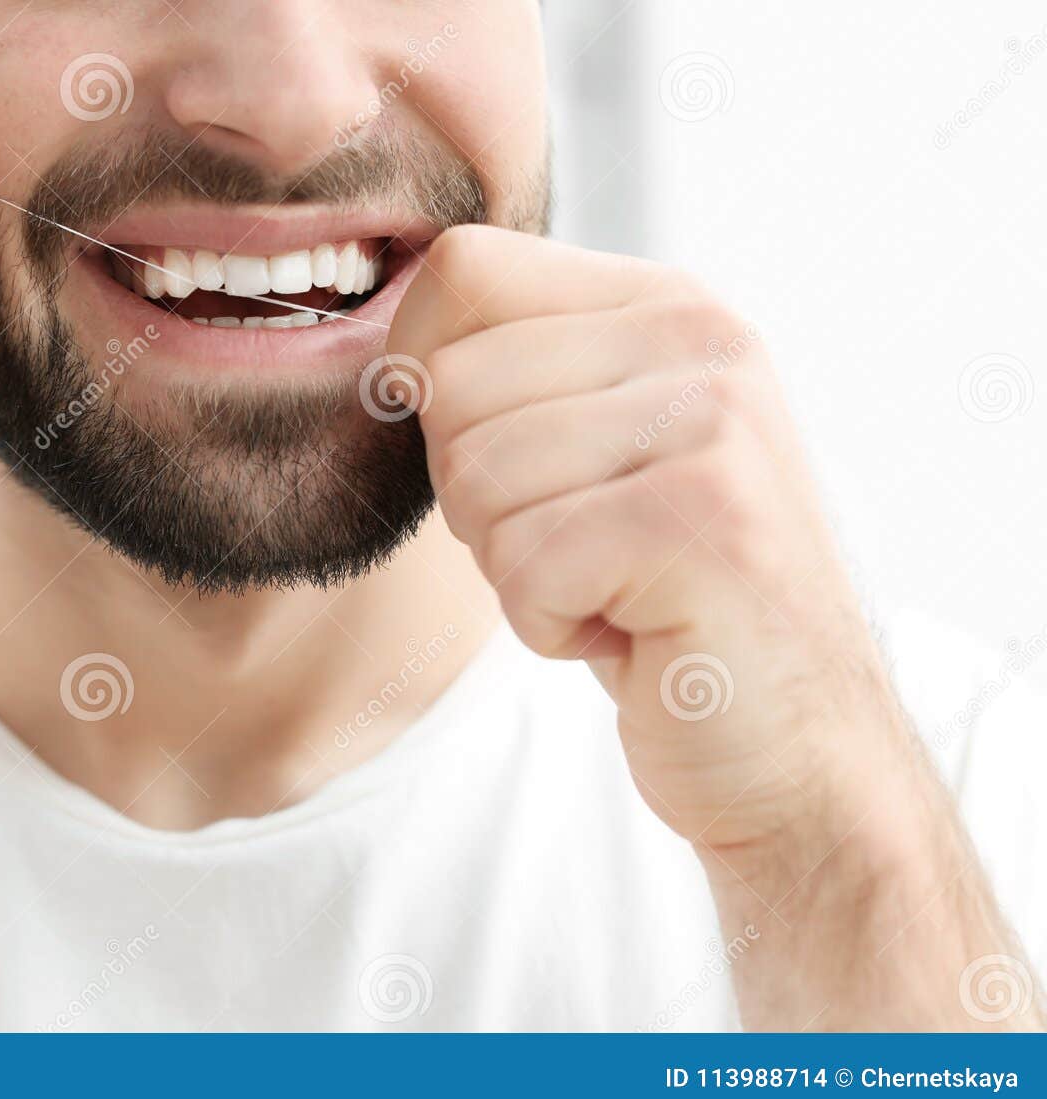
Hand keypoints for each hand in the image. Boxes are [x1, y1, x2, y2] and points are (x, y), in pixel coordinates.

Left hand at [388, 226, 905, 851]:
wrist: (793, 745)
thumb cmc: (661, 601)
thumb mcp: (596, 455)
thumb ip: (516, 380)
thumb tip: (387, 362)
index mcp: (667, 303)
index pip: (463, 272)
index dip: (423, 378)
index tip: (497, 463)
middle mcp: (700, 336)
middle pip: (449, 384)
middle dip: (476, 498)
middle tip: (578, 549)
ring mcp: (716, 423)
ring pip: (475, 479)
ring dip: (514, 568)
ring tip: (611, 587)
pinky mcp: (708, 521)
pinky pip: (523, 565)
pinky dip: (548, 625)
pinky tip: (630, 630)